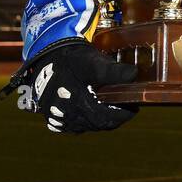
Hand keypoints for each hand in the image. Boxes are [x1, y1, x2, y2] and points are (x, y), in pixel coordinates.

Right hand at [22, 42, 138, 133]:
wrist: (48, 55)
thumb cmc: (73, 58)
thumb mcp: (94, 62)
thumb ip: (113, 71)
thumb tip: (133, 74)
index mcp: (77, 100)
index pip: (106, 117)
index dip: (122, 115)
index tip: (134, 108)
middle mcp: (66, 112)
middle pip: (97, 124)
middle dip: (113, 118)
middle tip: (124, 109)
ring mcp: (57, 116)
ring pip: (85, 126)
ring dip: (99, 121)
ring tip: (109, 109)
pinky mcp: (51, 117)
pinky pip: (72, 126)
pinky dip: (84, 122)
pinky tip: (90, 112)